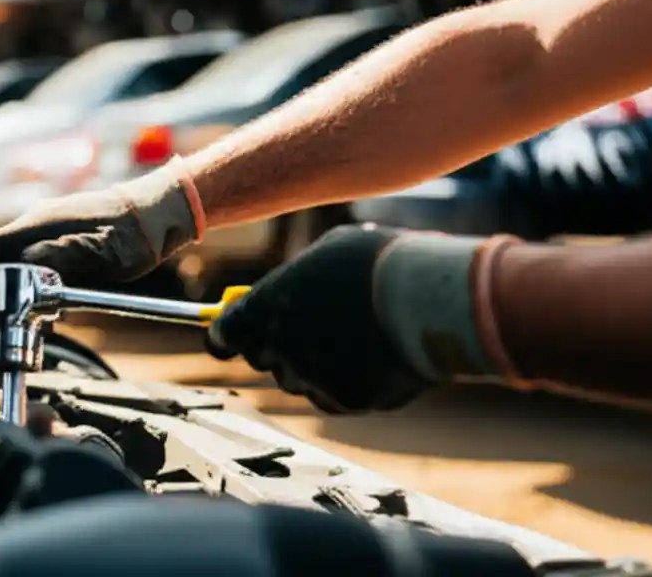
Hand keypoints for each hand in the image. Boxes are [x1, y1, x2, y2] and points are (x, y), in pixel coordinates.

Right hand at [0, 159, 203, 297]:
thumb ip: (63, 256)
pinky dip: (38, 284)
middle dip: (5, 291)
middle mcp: (39, 222)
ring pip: (17, 262)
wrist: (161, 213)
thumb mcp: (104, 253)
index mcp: (42, 223)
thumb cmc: (136, 234)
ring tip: (45, 316)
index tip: (2, 310)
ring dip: (23, 290)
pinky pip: (36, 260)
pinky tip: (59, 302)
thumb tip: (25, 264)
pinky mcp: (62, 235)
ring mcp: (49, 227)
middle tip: (22, 319)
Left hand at [209, 225, 512, 412]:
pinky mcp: (346, 400)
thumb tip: (290, 286)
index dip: (227, 335)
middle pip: (262, 359)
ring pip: (300, 381)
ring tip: (354, 335)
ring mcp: (311, 378)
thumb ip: (297, 277)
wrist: (426, 299)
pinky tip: (374, 356)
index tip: (230, 336)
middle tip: (305, 329)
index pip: (225, 334)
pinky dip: (347, 383)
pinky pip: (335, 397)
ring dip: (314, 365)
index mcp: (266, 307)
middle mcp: (280, 347)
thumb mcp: (328, 251)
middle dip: (277, 346)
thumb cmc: (378, 263)